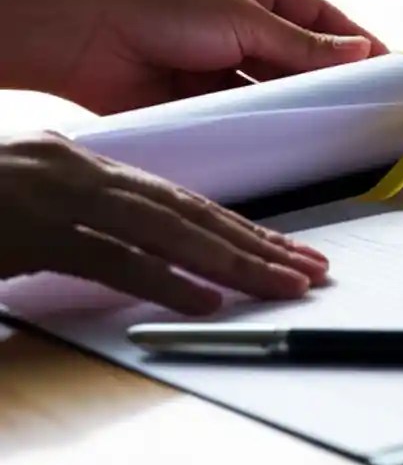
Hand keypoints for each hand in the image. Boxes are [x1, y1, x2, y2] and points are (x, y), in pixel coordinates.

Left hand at [0, 0, 388, 113]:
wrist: (78, 32)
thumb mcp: (242, 16)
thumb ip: (302, 44)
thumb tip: (360, 52)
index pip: (318, 17)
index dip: (354, 41)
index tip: (390, 66)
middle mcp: (237, 24)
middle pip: (298, 57)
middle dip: (330, 79)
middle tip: (371, 106)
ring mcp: (216, 63)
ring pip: (272, 88)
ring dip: (298, 104)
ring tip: (338, 127)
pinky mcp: (196, 99)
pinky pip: (242, 114)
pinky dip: (264, 124)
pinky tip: (291, 138)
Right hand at [0, 131, 327, 314]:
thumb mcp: (28, 209)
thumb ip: (84, 223)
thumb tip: (141, 248)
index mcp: (82, 165)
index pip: (181, 199)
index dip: (241, 227)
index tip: (288, 250)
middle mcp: (77, 171)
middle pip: (189, 211)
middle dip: (258, 243)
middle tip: (312, 270)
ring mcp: (52, 197)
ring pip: (166, 230)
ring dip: (233, 261)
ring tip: (285, 285)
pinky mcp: (25, 229)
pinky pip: (108, 257)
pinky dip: (163, 278)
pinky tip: (206, 299)